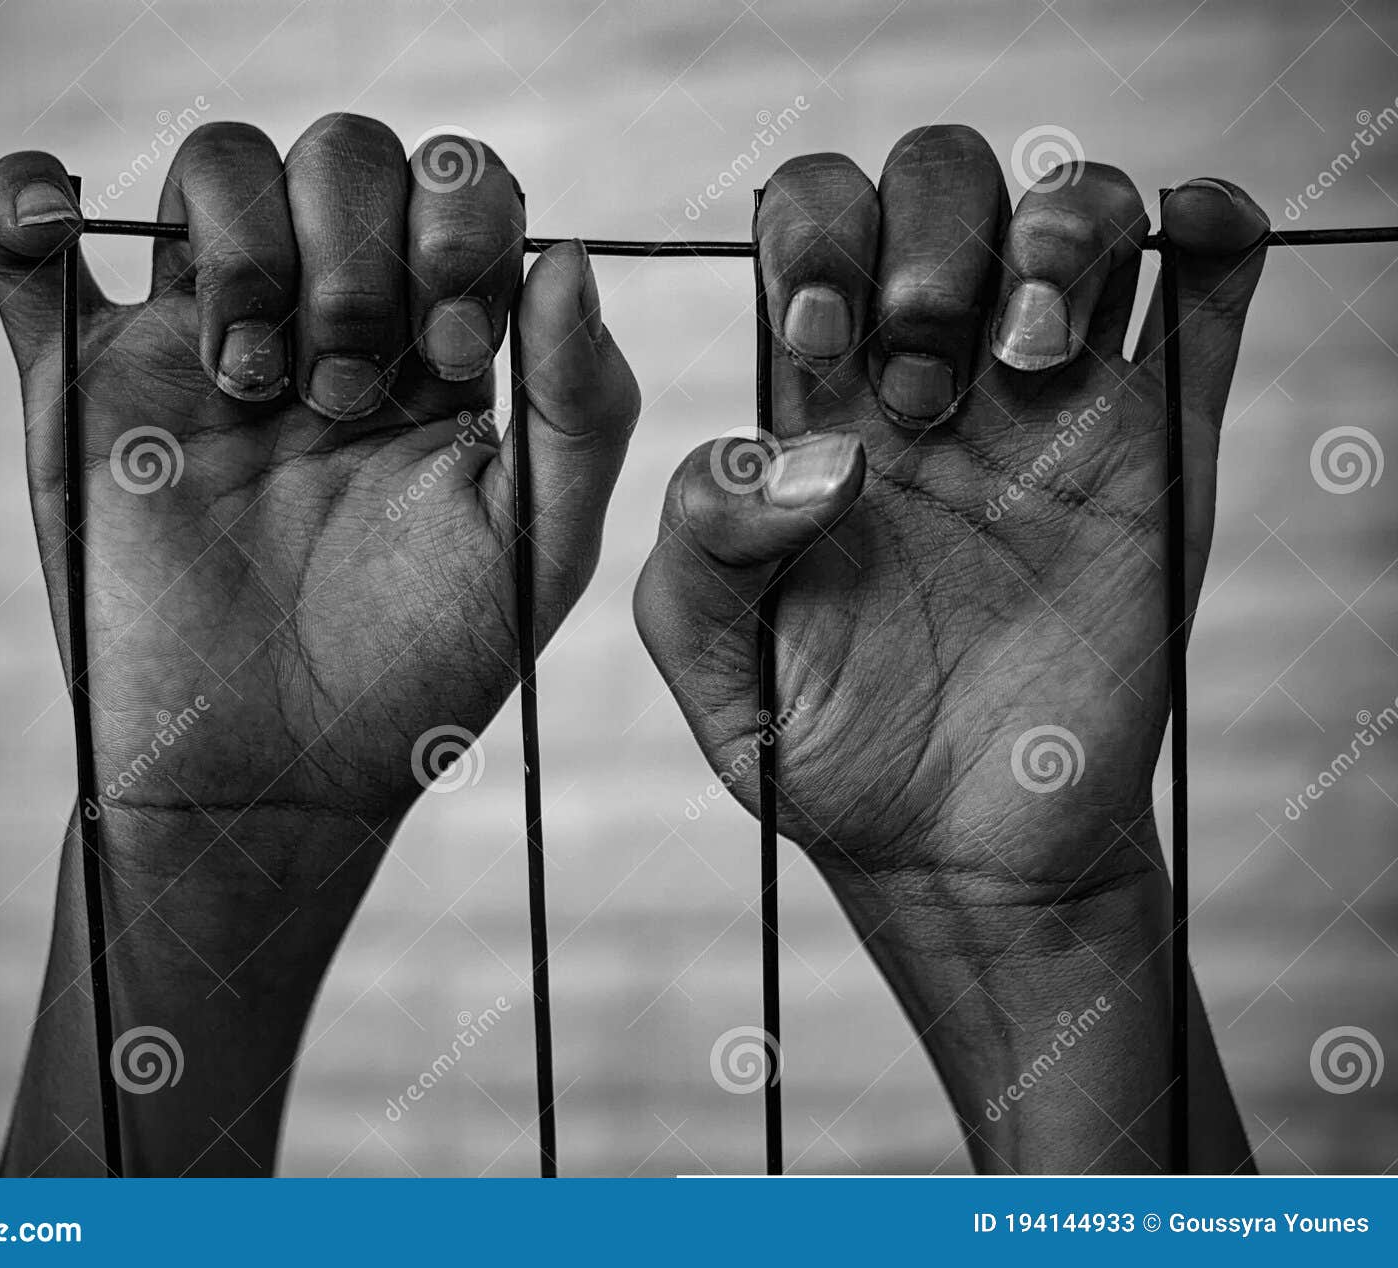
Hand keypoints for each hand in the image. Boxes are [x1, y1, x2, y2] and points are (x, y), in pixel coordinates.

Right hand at [0, 116, 636, 1173]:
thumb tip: (569, 253)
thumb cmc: (419, 674)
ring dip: (244, 243)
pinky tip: (51, 211)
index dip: (463, 228)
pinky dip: (22, 198)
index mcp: (435, 347)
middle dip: (356, 249)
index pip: (455, 189)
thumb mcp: (539, 545)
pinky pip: (28, 256)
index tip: (457, 352)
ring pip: (211, 171)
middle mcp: (325, 323)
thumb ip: (581, 403)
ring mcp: (201, 345)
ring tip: (256, 384)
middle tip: (349, 392)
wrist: (281, 780)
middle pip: (337, 155)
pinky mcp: (87, 390)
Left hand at [632, 125, 1265, 1170]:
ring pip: (1077, 218)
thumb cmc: (828, 751)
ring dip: (1058, 229)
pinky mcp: (1160, 453)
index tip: (817, 337)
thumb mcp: (712, 656)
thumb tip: (820, 449)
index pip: (818, 223)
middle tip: (917, 376)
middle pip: (945, 187)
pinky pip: (1205, 299)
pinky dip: (1209, 230)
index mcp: (823, 406)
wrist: (958, 851)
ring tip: (1028, 350)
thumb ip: (698, 535)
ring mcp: (1057, 409)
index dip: (817, 232)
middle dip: (929, 239)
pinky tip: (1190, 234)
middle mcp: (940, 382)